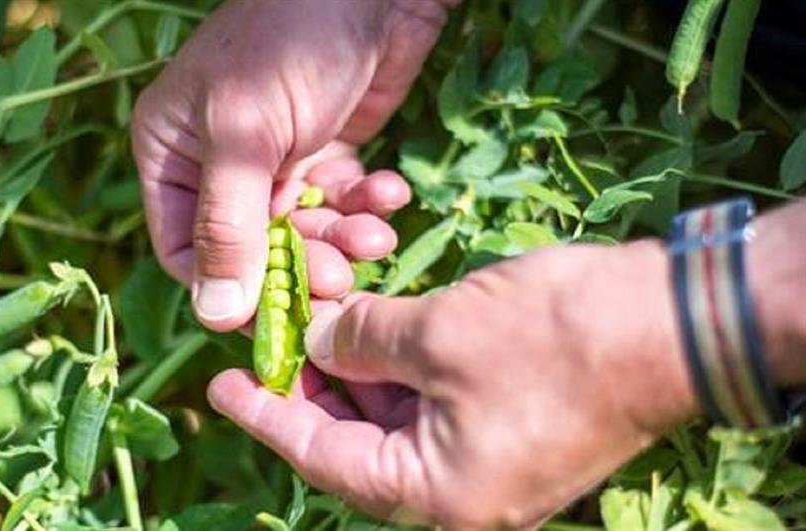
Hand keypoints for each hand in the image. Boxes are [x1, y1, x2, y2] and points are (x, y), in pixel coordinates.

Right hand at [132, 0, 458, 330]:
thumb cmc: (289, 41)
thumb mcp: (247, 133)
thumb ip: (228, 224)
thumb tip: (212, 315)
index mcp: (173, 155)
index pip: (186, 250)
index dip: (230, 287)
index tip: (276, 313)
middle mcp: (219, 165)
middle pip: (252, 250)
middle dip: (299, 265)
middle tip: (341, 276)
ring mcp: (275, 162)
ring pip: (303, 234)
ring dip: (341, 241)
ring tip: (374, 237)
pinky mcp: (326, 155)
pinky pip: (341, 204)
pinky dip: (365, 207)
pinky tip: (388, 193)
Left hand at [208, 241, 699, 528]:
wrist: (672, 323)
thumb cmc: (553, 338)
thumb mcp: (437, 334)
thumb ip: (362, 341)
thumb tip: (319, 339)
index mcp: (435, 493)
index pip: (322, 456)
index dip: (265, 414)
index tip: (219, 386)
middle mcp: (457, 491)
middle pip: (355, 438)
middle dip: (311, 381)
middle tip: (273, 332)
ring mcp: (485, 459)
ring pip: (391, 416)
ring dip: (354, 365)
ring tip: (316, 315)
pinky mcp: (505, 424)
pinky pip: (430, 402)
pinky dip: (396, 363)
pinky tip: (371, 321)